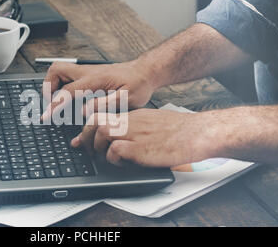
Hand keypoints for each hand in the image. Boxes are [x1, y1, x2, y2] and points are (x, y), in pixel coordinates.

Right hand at [41, 60, 156, 119]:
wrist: (145, 71)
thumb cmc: (139, 84)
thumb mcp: (127, 99)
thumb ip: (104, 105)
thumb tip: (83, 111)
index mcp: (95, 79)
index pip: (67, 91)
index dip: (55, 105)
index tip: (47, 116)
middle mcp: (88, 72)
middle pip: (56, 70)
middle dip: (48, 87)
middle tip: (52, 104)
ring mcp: (87, 71)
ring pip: (60, 71)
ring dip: (53, 86)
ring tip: (58, 103)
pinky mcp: (89, 74)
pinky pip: (69, 77)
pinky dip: (62, 86)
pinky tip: (70, 99)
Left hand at [71, 109, 215, 167]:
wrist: (197, 132)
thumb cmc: (179, 130)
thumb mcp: (152, 121)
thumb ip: (135, 126)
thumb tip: (122, 137)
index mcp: (132, 115)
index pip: (102, 116)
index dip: (87, 128)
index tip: (80, 139)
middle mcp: (131, 122)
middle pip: (96, 122)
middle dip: (85, 137)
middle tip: (85, 149)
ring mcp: (135, 134)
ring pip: (102, 133)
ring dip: (98, 147)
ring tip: (106, 156)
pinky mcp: (140, 149)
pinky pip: (116, 151)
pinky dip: (113, 158)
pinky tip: (122, 162)